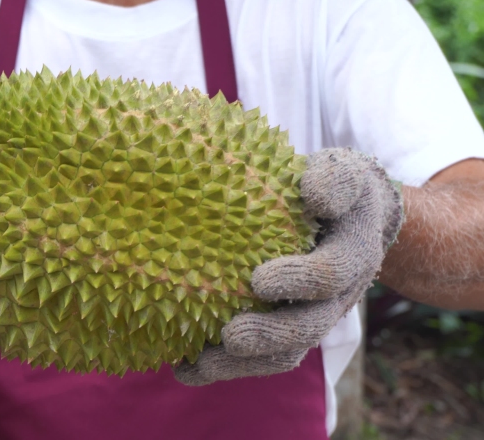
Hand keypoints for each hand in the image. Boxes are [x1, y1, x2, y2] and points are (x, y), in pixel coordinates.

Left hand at [174, 148, 403, 385]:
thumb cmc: (339, 191)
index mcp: (352, 255)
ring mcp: (313, 318)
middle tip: (231, 337)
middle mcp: (337, 297)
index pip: (331, 274)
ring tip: (198, 367)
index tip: (259, 280)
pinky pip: (262, 357)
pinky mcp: (289, 329)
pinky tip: (186, 368)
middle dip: (269, 335)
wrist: (356, 219)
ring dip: (241, 365)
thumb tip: (314, 193)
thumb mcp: (343, 173)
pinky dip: (226, 365)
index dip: (299, 280)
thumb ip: (335, 179)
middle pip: (307, 327)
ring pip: (283, 353)